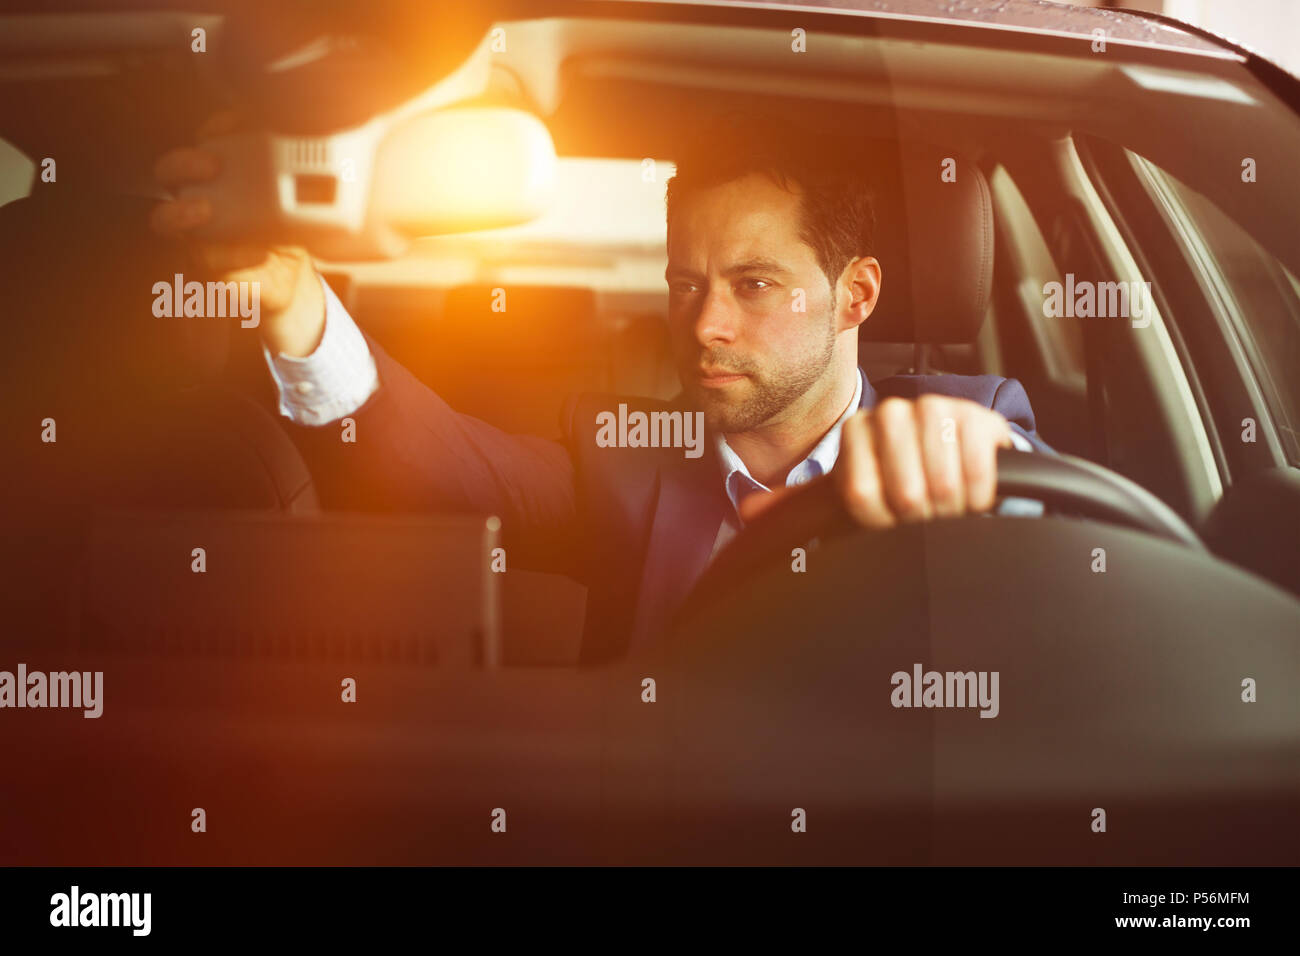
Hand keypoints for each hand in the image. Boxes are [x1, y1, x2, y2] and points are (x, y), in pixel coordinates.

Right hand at [149, 112, 325, 356]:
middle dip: (184, 164)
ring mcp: (195, 234)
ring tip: (205, 209)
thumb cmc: (285, 230)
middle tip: (211, 165)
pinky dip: (231, 256)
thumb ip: (294, 174)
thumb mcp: (296, 199)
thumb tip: (312, 145)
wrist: (290, 276)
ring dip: (179, 211)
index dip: (211, 130)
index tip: (228, 125)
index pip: (204, 142)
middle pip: (169, 173)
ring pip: (166, 219)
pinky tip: (257, 251)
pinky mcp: (208, 267)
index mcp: (218, 176)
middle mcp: (198, 200)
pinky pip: (208, 261)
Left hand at [739, 395, 1013, 526]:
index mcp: (856, 431)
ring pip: (939, 479)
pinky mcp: (977, 417)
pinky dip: (976, 491)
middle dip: (917, 514)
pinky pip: (975, 466)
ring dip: (948, 504)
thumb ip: (801, 502)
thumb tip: (749, 509)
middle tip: (924, 517)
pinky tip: (974, 492)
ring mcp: (936, 410)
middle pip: (903, 490)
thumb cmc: (898, 478)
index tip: (889, 520)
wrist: (955, 456)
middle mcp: (892, 414)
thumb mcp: (848, 490)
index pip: (859, 494)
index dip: (878, 519)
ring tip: (949, 507)